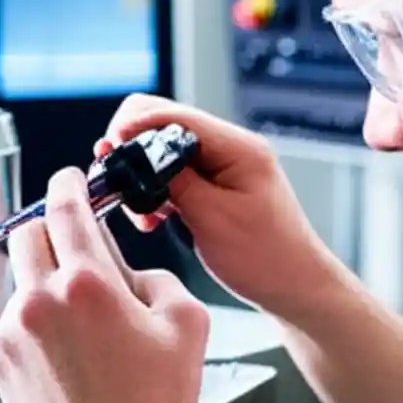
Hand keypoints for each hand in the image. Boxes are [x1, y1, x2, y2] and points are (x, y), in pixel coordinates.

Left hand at [0, 168, 209, 402]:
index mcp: (87, 285)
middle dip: (51, 229)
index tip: (70, 178)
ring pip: (21, 278)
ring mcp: (13, 332)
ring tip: (87, 320)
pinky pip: (15, 318)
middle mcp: (40, 302)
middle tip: (77, 242)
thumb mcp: (186, 323)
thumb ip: (156, 275)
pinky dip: (38, 318)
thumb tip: (130, 269)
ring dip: (48, 279)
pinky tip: (71, 349)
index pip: (64, 207)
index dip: (67, 183)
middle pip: (27, 233)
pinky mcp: (0, 360)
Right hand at [95, 94, 339, 322]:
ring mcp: (224, 165)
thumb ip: (173, 181)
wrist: (294, 288)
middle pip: (165, 124)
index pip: (175, 114)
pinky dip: (156, 191)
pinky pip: (174, 174)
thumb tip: (136, 155)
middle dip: (133, 147)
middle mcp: (231, 148)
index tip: (109, 147)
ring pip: (165, 151)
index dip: (135, 125)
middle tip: (112, 176)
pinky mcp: (216, 185)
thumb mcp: (211, 218)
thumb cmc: (265, 259)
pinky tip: (151, 218)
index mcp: (238, 147)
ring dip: (142, 174)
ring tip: (136, 210)